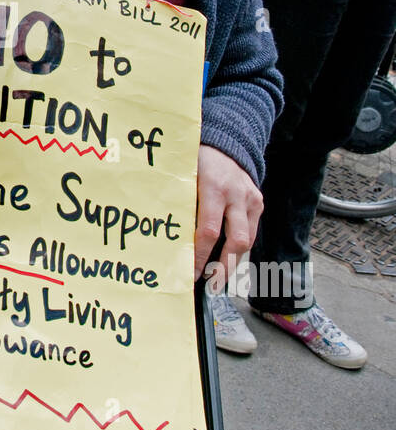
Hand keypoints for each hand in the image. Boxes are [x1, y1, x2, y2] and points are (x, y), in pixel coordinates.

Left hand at [193, 144, 262, 284]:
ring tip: (219, 279)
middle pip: (236, 241)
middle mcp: (236, 195)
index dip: (200, 256)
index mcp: (214, 188)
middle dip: (224, 267)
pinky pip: (251, 231)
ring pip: (248, 240)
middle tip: (212, 286)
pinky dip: (239, 247)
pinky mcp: (258, 202)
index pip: (209, 231)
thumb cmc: (198, 162)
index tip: (190, 273)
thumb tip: (171, 239)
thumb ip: (182, 203)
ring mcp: (251, 199)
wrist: (226, 143)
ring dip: (233, 262)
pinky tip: (227, 259)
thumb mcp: (185, 178)